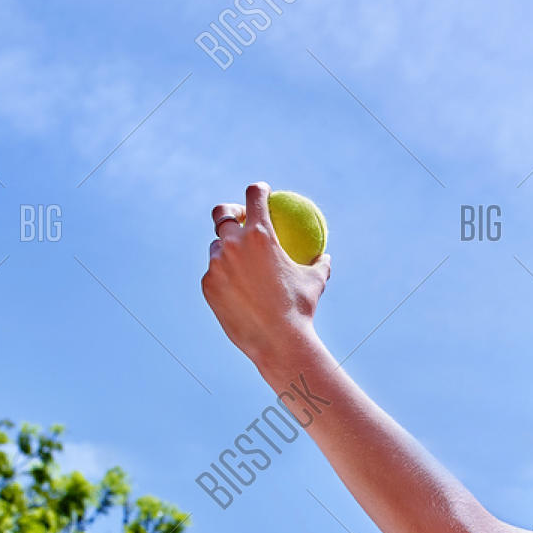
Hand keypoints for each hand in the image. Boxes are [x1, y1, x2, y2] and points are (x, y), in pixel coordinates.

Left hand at [201, 182, 330, 365]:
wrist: (278, 342)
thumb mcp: (315, 283)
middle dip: (230, 211)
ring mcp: (217, 264)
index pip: (255, 196)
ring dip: (226, 252)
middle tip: (237, 219)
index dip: (258, 190)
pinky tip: (236, 292)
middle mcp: (234, 244)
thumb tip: (325, 256)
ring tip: (241, 268)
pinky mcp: (208, 285)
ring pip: (217, 248)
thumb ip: (319, 264)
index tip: (262, 193)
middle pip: (222, 213)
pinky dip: (224, 279)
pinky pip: (215, 275)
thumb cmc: (301, 310)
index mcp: (261, 235)